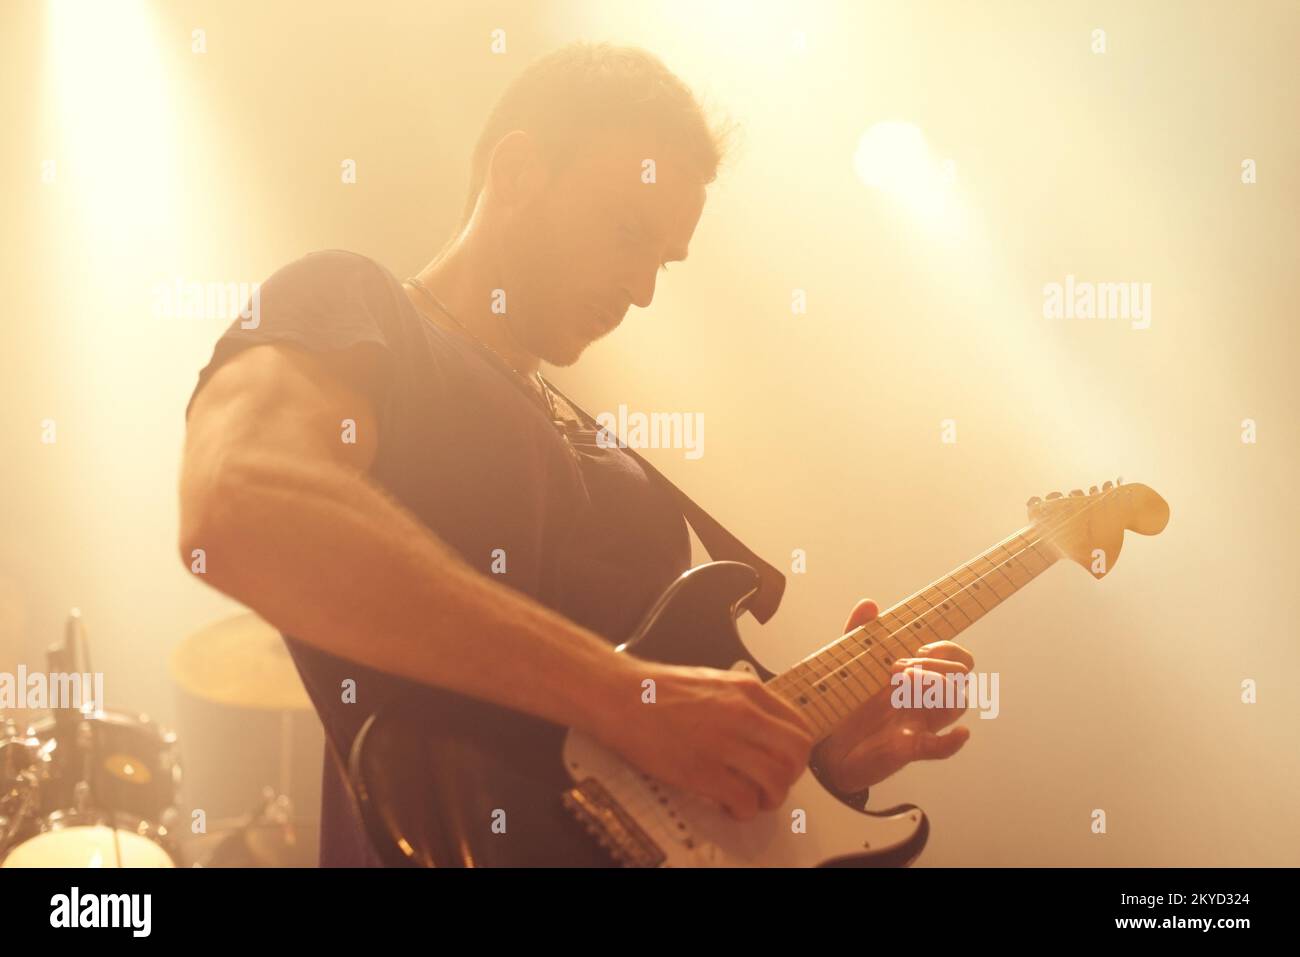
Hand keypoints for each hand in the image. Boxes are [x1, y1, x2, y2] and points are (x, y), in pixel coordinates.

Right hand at [599, 661, 815, 821]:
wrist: (618, 696)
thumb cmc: (656, 690)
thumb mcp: (713, 681)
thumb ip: (741, 702)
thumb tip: (761, 728)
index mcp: (746, 691)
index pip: (798, 725)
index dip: (796, 752)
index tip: (783, 762)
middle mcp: (742, 714)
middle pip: (796, 754)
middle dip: (790, 776)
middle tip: (773, 784)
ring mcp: (723, 743)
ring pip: (776, 780)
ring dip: (769, 798)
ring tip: (752, 800)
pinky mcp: (702, 770)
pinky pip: (744, 800)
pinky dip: (743, 811)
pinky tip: (729, 807)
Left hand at [813, 598, 972, 793]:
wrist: (822, 742)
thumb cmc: (844, 702)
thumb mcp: (850, 664)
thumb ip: (859, 634)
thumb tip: (869, 604)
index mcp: (914, 675)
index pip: (953, 658)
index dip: (947, 649)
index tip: (920, 648)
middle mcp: (923, 698)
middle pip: (960, 677)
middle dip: (936, 666)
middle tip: (898, 668)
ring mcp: (919, 722)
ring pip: (956, 704)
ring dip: (938, 688)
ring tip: (902, 683)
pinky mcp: (910, 748)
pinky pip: (942, 748)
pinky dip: (954, 741)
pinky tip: (959, 733)